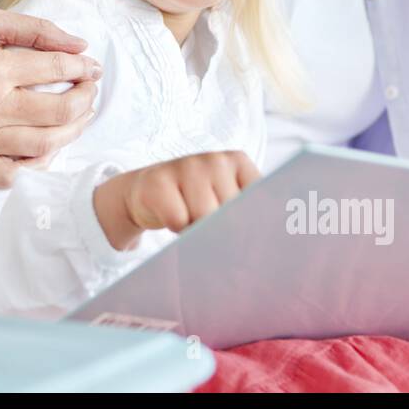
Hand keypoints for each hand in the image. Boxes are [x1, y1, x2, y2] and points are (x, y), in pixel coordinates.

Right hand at [0, 6, 101, 186]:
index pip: (55, 71)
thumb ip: (35, 31)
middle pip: (57, 113)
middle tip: (89, 90)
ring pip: (41, 147)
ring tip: (78, 116)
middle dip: (85, 99)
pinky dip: (35, 166)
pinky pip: (10, 176)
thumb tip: (81, 45)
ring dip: (71, 131)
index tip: (91, 67)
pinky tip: (47, 147)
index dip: (81, 68)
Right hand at [92, 151, 260, 250]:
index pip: (259, 200)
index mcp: (238, 161)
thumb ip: (247, 213)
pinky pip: (178, 220)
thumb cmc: (194, 200)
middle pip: (231, 214)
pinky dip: (175, 226)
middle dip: (219, 228)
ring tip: (188, 215)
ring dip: (195, 228)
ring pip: (204, 218)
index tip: (248, 239)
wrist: (146, 192)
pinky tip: (171, 213)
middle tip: (206, 220)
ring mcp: (185, 165)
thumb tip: (262, 249)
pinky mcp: (158, 181)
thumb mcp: (226, 199)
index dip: (254, 226)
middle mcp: (215, 159)